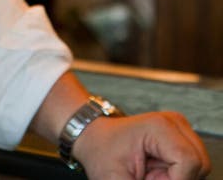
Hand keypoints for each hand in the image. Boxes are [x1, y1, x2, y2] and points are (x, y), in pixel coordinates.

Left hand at [75, 111, 210, 178]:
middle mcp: (175, 122)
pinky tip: (160, 171)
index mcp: (159, 126)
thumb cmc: (103, 154)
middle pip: (199, 164)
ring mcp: (180, 128)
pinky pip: (194, 166)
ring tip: (154, 174)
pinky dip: (179, 175)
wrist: (97, 140)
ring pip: (199, 167)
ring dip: (179, 178)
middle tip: (152, 177)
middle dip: (178, 179)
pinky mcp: (182, 138)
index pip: (189, 162)